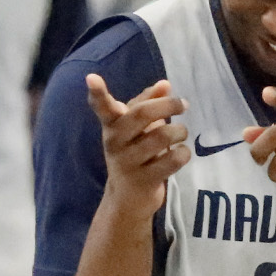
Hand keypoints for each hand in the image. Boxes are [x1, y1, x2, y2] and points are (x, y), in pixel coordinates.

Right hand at [86, 73, 190, 213]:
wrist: (128, 198)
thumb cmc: (135, 154)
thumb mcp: (136, 128)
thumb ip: (148, 103)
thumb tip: (165, 84)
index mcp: (112, 125)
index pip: (103, 107)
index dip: (98, 93)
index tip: (91, 77)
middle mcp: (115, 142)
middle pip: (142, 114)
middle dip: (168, 105)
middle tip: (183, 104)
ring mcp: (128, 162)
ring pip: (162, 136)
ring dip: (180, 131)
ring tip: (182, 133)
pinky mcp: (144, 180)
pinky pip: (172, 160)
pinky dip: (184, 153)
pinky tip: (182, 153)